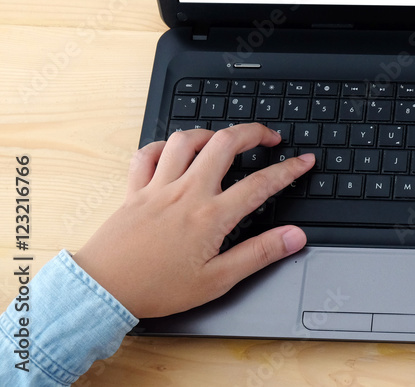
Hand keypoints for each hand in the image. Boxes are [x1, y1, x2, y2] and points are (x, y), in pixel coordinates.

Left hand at [73, 123, 314, 318]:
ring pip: (186, 139)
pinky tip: (174, 152)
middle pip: (225, 143)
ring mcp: (158, 187)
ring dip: (211, 133)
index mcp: (211, 216)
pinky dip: (163, 146)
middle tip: (269, 137)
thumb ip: (259, 254)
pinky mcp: (134, 190)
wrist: (103, 290)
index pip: (260, 183)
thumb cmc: (158, 288)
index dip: (288, 170)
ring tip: (224, 140)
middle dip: (253, 132)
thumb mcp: (217, 280)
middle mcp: (187, 193)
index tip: (304, 161)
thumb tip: (294, 237)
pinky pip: (147, 154)